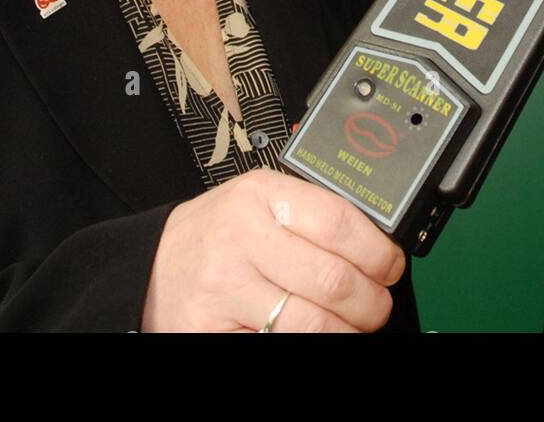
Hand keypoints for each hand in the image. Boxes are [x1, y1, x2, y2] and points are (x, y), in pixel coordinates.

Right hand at [140, 168, 405, 331]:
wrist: (152, 265)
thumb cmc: (219, 233)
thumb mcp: (262, 202)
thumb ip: (312, 213)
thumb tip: (379, 241)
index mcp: (261, 196)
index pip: (340, 223)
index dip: (378, 252)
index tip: (391, 267)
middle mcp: (240, 238)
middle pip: (333, 280)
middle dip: (371, 302)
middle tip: (377, 306)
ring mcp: (224, 287)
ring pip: (313, 324)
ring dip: (347, 332)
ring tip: (352, 327)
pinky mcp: (211, 330)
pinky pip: (277, 346)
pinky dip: (310, 346)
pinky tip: (315, 337)